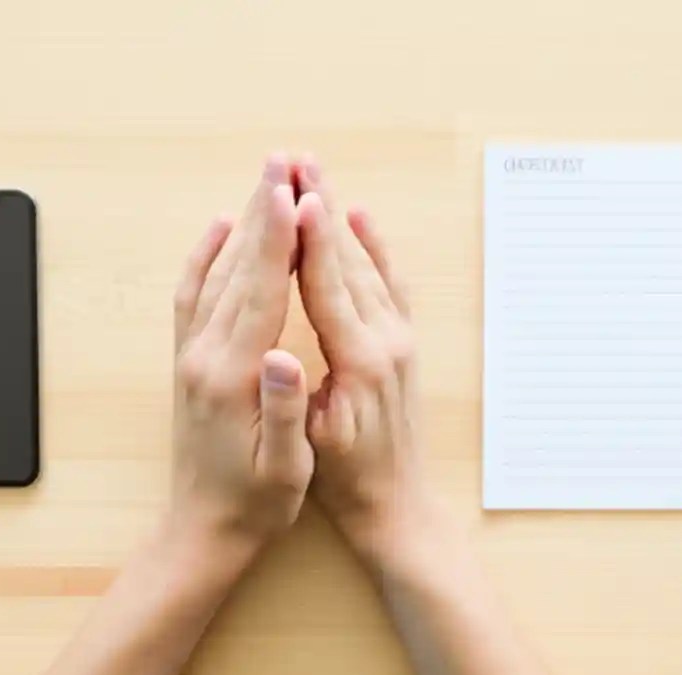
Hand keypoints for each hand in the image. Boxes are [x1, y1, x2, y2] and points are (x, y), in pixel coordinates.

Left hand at [171, 156, 313, 547]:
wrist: (204, 530)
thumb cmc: (255, 503)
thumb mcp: (285, 469)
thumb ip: (284, 411)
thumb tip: (286, 357)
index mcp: (232, 377)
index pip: (261, 292)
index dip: (280, 238)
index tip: (293, 191)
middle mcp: (204, 356)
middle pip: (237, 267)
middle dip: (263, 210)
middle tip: (283, 160)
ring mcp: (191, 354)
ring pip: (217, 271)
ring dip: (242, 222)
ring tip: (267, 179)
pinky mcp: (189, 359)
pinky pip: (192, 294)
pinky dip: (207, 255)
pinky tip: (222, 228)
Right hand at [293, 160, 423, 546]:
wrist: (398, 508)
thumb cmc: (347, 484)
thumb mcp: (314, 449)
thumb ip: (298, 400)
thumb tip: (279, 357)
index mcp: (360, 364)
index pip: (327, 288)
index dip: (307, 239)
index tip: (293, 194)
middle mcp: (387, 341)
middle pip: (348, 260)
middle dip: (320, 206)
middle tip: (296, 159)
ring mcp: (400, 339)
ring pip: (367, 263)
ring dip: (340, 215)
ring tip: (315, 172)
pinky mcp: (402, 344)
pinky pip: (390, 282)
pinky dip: (374, 245)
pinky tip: (360, 217)